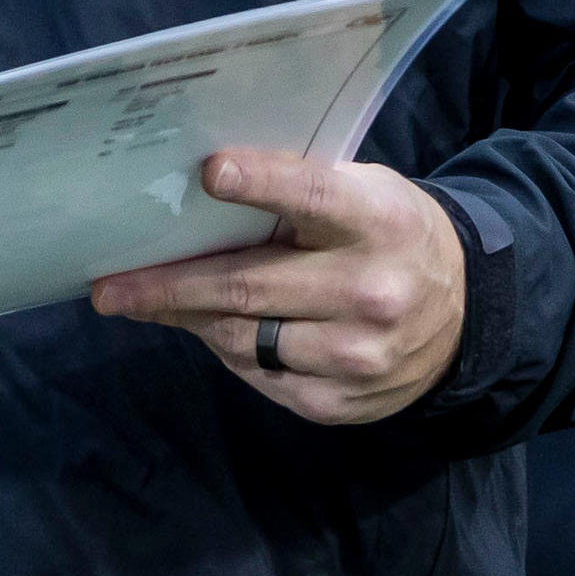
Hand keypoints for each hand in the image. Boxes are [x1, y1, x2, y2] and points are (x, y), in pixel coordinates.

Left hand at [86, 148, 467, 425]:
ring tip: (143, 303)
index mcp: (377, 221)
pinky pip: (259, 375)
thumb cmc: (387, 234)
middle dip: (169, 286)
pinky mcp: (342, 402)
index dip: (260, 184)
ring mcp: (358, 354)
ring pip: (243, 337)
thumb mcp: (363, 193)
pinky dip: (227, 350)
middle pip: (250, 286)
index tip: (208, 173)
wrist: (464, 313)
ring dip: (187, 319)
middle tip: (110, 288)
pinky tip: (208, 329)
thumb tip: (196, 191)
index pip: (313, 196)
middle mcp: (371, 290)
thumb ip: (298, 192)